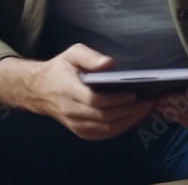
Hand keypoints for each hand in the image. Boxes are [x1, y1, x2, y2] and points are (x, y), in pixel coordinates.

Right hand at [0, 44, 153, 140]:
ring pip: (104, 129)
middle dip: (128, 111)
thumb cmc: (60, 69)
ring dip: (128, 121)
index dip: (115, 100)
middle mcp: (70, 110)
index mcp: (68, 90)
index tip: (134, 94)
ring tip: (146, 110)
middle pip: (103, 117)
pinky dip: (120, 128)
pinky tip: (133, 119)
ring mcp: (74, 124)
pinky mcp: (79, 131)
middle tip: (148, 102)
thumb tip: (110, 64)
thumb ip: (90, 57)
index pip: (94, 100)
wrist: (39, 90)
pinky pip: (102, 134)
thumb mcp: (73, 54)